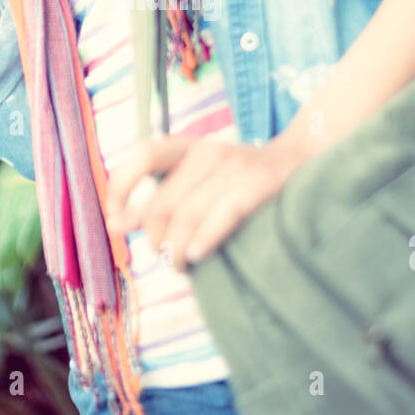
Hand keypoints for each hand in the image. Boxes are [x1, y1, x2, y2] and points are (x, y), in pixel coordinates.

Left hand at [104, 133, 310, 271]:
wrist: (300, 159)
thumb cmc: (237, 180)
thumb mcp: (197, 179)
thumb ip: (159, 199)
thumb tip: (115, 224)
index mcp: (188, 148)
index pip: (145, 155)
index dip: (122, 185)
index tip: (116, 219)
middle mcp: (208, 152)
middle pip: (162, 202)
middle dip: (154, 239)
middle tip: (163, 258)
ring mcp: (235, 166)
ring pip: (187, 215)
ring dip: (176, 251)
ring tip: (180, 266)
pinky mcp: (259, 184)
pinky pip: (223, 215)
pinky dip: (205, 239)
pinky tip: (198, 256)